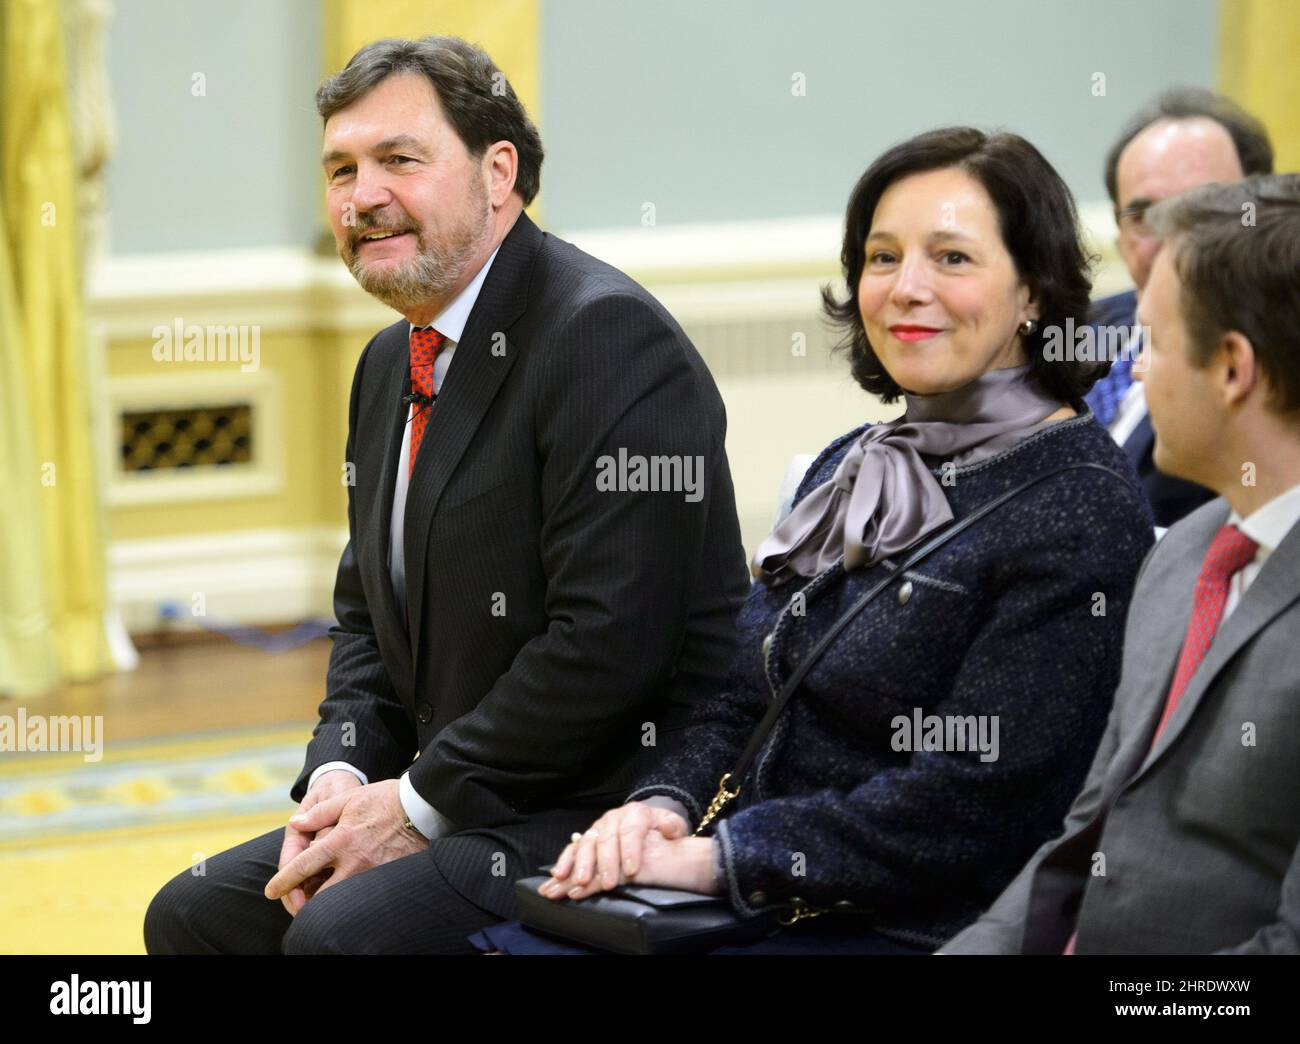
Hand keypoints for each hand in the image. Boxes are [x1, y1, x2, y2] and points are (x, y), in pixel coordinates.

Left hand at [265, 778, 424, 906]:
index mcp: (340, 840)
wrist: (422, 806)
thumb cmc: (385, 799)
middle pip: (321, 895)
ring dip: (328, 901)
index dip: (283, 881)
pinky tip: (348, 892)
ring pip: (342, 899)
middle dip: (305, 903)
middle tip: (297, 904)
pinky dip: (351, 895)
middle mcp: (354, 862)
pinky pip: (363, 893)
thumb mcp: (349, 799)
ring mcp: (372, 873)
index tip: (271, 891)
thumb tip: (296, 823)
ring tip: (321, 900)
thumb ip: (320, 813)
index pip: (303, 866)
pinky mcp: (388, 877)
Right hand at [537, 801, 702, 897]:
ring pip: (587, 844)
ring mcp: (597, 828)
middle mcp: (613, 818)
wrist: (644, 821)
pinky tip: (559, 875)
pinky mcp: (586, 838)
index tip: (632, 871)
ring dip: (582, 864)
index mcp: (635, 813)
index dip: (631, 850)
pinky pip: (572, 848)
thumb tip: (668, 830)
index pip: (632, 831)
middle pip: (607, 840)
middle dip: (606, 863)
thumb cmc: (659, 829)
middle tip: (609, 883)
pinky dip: (564, 861)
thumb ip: (672, 826)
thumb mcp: (672, 824)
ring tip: (581, 881)